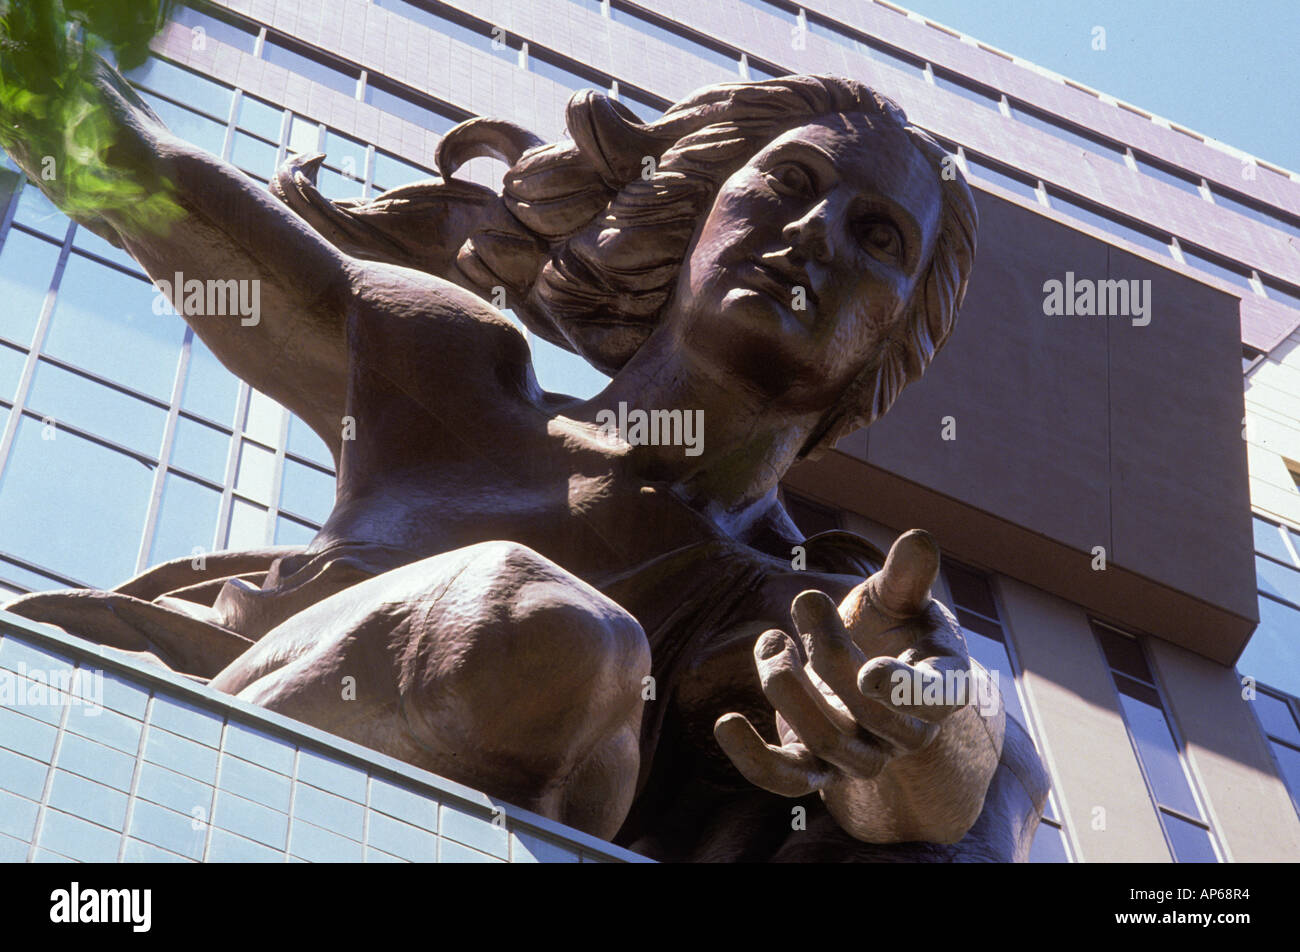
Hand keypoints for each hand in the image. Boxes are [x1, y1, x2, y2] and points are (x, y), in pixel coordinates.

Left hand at [714, 529, 1004, 843]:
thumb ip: (907, 576)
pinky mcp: (817, 767)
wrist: (870, 670)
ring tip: (772, 638)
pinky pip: (787, 777)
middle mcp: (906, 732)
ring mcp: (862, 755)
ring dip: (788, 687)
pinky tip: (725, 722)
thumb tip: (919, 537)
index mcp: (941, 686)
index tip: (870, 673)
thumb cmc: (891, 626)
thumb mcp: (898, 597)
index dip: (905, 690)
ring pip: (827, 742)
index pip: (936, 699)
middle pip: (870, 714)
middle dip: (829, 654)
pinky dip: (752, 756)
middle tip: (807, 599)